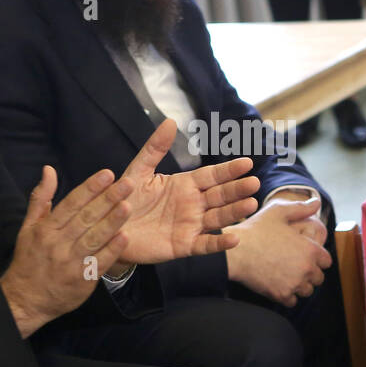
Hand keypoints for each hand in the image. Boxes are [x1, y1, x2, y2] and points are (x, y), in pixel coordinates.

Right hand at [0, 165, 132, 336]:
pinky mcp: (82, 280)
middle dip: (108, 199)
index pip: (71, 203)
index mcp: (46, 229)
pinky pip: (99, 262)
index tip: (107, 174)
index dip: (90, 188)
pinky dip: (112, 250)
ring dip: (112, 221)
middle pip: (86, 218)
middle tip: (127, 184)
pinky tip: (125, 237)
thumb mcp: (28, 227)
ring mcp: (70, 263)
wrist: (25, 300)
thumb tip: (49, 170)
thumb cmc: (29, 260)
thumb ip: (41, 198)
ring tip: (128, 205)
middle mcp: (58, 244)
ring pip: (94, 238)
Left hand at [112, 119, 259, 265]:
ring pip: (218, 217)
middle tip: (254, 183)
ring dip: (235, 211)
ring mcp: (190, 225)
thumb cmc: (126, 198)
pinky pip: (205, 244)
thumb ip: (154, 148)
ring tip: (251, 203)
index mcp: (185, 185)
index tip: (247, 162)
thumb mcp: (139, 171)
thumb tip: (171, 121)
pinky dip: (220, 243)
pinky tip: (235, 238)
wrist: (111, 229)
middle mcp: (192, 204)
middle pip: (220, 195)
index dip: (229, 170)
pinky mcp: (183, 245)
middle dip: (237, 189)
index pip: (212, 176)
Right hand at [224, 196, 331, 306]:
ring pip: (306, 291)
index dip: (317, 258)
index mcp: (310, 249)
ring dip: (300, 285)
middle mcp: (306, 269)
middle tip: (295, 267)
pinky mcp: (281, 295)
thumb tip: (317, 202)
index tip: (305, 256)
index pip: (326, 261)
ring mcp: (294, 284)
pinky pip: (292, 301)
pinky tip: (278, 285)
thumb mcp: (278, 212)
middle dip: (310, 273)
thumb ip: (301, 208)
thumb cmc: (256, 230)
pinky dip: (287, 296)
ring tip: (287, 276)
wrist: (235, 252)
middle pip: (318, 278)